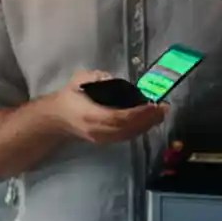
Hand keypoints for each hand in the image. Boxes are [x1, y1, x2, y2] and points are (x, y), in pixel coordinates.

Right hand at [46, 70, 168, 144]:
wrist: (57, 119)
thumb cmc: (69, 97)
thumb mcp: (79, 80)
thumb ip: (97, 78)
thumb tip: (114, 80)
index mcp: (90, 115)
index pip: (119, 117)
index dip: (138, 113)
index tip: (154, 105)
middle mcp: (98, 131)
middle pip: (128, 129)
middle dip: (148, 119)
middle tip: (164, 108)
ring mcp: (102, 139)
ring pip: (129, 135)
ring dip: (147, 125)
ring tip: (160, 113)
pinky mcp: (106, 142)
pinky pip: (126, 137)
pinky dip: (140, 129)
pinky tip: (149, 121)